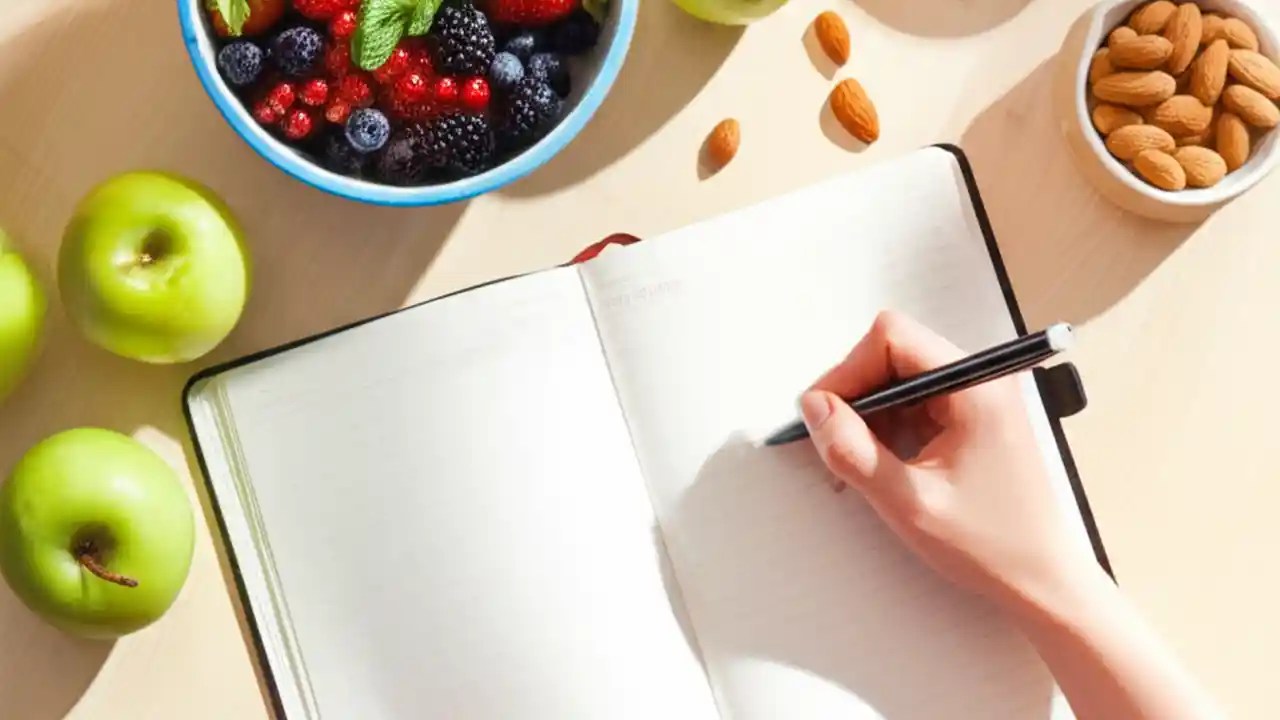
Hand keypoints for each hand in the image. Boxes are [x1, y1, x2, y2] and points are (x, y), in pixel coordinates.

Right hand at [799, 311, 1101, 616]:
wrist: (1043, 582)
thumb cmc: (988, 546)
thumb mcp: (908, 502)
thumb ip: (854, 451)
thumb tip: (814, 407)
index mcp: (975, 387)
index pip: (892, 338)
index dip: (848, 371)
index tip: (825, 416)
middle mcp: (981, 379)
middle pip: (894, 352)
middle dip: (857, 393)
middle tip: (836, 442)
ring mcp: (979, 397)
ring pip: (900, 377)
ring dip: (871, 413)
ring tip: (860, 461)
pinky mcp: (973, 418)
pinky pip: (916, 402)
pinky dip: (890, 426)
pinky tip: (884, 464)